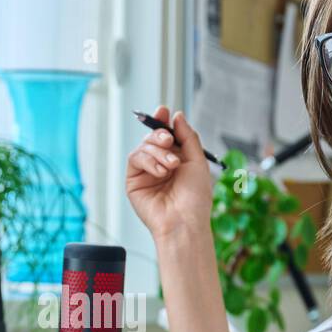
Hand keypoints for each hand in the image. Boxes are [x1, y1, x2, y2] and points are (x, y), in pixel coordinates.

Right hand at [125, 107, 214, 240]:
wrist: (185, 221)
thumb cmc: (195, 197)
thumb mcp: (197, 161)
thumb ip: (187, 136)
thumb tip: (176, 115)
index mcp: (176, 159)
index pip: (166, 135)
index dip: (162, 121)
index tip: (164, 110)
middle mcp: (160, 164)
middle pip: (152, 137)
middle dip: (160, 134)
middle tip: (168, 140)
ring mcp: (146, 173)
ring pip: (144, 146)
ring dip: (158, 151)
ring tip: (171, 166)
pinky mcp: (133, 181)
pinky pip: (136, 158)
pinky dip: (149, 161)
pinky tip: (161, 172)